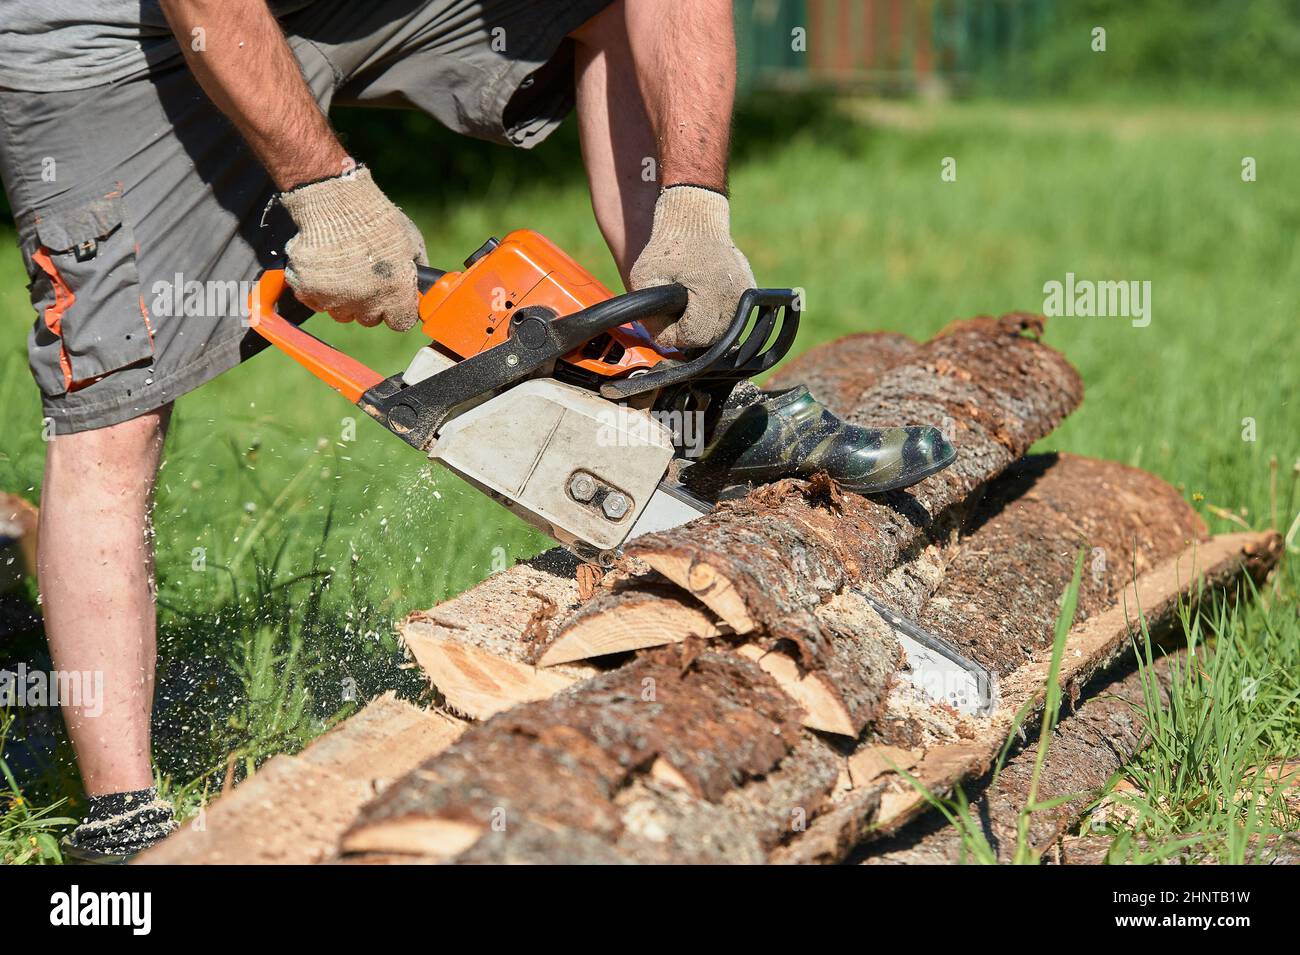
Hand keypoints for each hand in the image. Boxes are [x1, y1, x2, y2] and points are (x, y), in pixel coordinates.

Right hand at [280, 166, 427, 330]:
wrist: (336, 201)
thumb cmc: (376, 218)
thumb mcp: (411, 242)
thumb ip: (417, 270)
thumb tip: (422, 287)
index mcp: (396, 293)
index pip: (401, 323)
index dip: (398, 311)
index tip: (394, 300)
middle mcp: (367, 302)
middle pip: (370, 319)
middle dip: (370, 303)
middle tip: (366, 277)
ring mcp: (335, 298)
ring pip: (342, 313)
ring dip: (344, 298)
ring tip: (344, 269)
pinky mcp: (309, 290)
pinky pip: (315, 302)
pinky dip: (318, 290)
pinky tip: (324, 267)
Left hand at [629, 185, 754, 349]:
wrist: (695, 216)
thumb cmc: (668, 244)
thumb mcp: (645, 277)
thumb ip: (649, 313)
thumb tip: (661, 339)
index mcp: (711, 291)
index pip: (694, 336)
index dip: (672, 335)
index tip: (662, 323)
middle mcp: (734, 294)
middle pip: (710, 338)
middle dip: (687, 332)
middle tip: (672, 316)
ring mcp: (745, 292)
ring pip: (722, 331)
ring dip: (702, 327)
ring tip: (686, 307)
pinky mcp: (749, 288)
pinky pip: (732, 318)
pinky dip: (715, 316)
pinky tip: (701, 300)